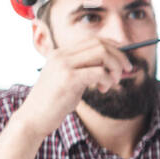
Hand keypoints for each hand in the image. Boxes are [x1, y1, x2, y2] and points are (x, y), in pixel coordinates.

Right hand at [17, 37, 136, 135]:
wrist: (33, 118)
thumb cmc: (54, 103)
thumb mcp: (70, 81)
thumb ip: (86, 70)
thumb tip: (115, 66)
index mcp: (60, 53)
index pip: (93, 40)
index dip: (113, 48)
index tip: (122, 61)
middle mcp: (61, 55)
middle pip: (100, 44)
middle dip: (119, 56)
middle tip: (125, 71)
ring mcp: (63, 65)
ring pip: (102, 54)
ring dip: (114, 67)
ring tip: (112, 82)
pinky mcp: (68, 78)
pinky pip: (99, 71)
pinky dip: (107, 79)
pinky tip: (103, 89)